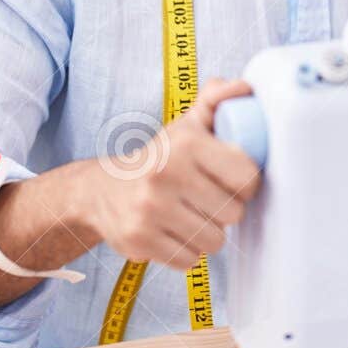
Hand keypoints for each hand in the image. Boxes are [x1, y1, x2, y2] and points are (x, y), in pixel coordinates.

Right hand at [81, 77, 260, 270]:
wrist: (101, 190)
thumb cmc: (158, 159)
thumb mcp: (185, 126)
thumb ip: (216, 101)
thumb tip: (244, 87)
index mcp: (185, 143)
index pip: (246, 175)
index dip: (247, 182)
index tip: (234, 181)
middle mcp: (165, 174)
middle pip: (233, 213)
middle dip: (225, 210)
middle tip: (208, 200)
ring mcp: (150, 210)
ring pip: (213, 241)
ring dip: (207, 233)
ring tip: (190, 216)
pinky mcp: (139, 240)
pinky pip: (189, 260)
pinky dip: (186, 251)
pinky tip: (172, 232)